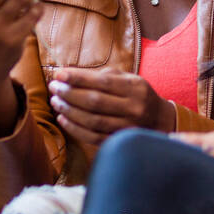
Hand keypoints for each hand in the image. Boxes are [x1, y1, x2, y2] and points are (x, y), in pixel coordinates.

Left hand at [47, 67, 176, 146]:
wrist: (160, 120)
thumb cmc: (136, 95)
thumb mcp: (127, 79)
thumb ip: (102, 76)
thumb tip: (69, 74)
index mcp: (134, 87)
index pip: (102, 82)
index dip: (78, 78)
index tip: (59, 74)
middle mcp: (133, 107)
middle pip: (94, 101)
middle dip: (69, 93)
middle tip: (54, 87)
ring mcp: (127, 126)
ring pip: (92, 120)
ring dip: (69, 110)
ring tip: (55, 101)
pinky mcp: (120, 140)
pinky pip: (93, 136)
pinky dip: (75, 128)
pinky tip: (63, 118)